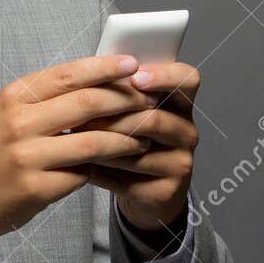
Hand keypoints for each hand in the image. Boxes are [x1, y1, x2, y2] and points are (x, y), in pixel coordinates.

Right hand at [0, 54, 157, 247]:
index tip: (133, 64)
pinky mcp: (37, 188)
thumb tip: (100, 80)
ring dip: (126, 137)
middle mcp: (19, 123)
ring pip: (93, 140)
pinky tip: (122, 163)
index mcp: (14, 97)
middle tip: (147, 102)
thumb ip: (48, 98)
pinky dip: (109, 165)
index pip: (68, 74)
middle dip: (125, 100)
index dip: (105, 67)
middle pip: (87, 102)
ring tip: (143, 135)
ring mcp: (28, 157)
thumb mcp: (11, 114)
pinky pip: (85, 172)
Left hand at [74, 60, 199, 232]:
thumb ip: (120, 90)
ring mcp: (180, 163)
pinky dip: (101, 168)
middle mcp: (186, 132)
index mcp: (180, 104)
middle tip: (83, 114)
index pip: (188, 79)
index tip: (135, 77)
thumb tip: (91, 71)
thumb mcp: (130, 110)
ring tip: (75, 137)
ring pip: (137, 148)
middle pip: (155, 118)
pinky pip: (128, 176)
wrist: (142, 189)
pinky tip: (84, 162)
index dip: (164, 76)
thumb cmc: (131, 139)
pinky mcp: (166, 191)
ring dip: (101, 142)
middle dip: (114, 116)